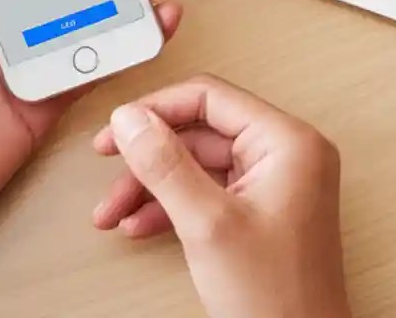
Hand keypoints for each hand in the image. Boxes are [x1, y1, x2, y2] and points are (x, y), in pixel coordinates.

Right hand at [92, 76, 349, 317]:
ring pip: (197, 164)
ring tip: (113, 212)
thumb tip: (130, 118)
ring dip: (151, 185)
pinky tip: (139, 225)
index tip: (118, 129)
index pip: (210, 98)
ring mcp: (275, 184)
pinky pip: (208, 191)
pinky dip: (171, 206)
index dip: (156, 110)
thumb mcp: (207, 224)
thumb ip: (165, 165)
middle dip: (148, 157)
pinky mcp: (261, 211)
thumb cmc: (278, 299)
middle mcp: (287, 155)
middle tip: (108, 164)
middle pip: (200, 132)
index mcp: (288, 143)